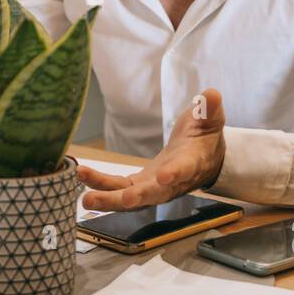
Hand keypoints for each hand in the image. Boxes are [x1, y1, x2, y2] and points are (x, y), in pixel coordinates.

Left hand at [79, 87, 225, 211]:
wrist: (200, 159)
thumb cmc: (204, 137)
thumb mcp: (209, 121)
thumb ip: (208, 110)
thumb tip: (211, 95)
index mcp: (192, 163)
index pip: (185, 170)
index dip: (176, 174)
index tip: (165, 176)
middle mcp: (172, 183)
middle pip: (153, 194)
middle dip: (135, 198)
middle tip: (120, 199)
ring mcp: (153, 188)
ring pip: (130, 198)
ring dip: (109, 199)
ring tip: (87, 199)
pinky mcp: (138, 187)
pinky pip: (118, 189)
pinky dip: (101, 186)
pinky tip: (82, 177)